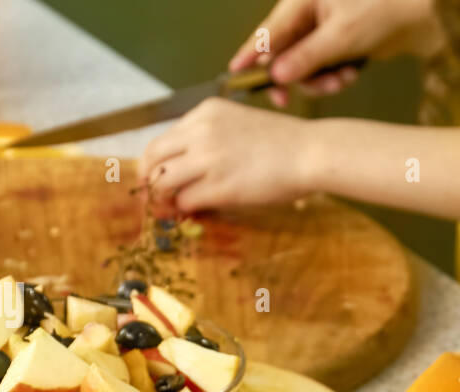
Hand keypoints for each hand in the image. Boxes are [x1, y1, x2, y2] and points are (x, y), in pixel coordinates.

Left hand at [139, 99, 315, 212]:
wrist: (310, 152)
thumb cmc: (285, 142)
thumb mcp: (239, 125)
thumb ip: (211, 138)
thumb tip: (188, 168)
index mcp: (206, 112)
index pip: (164, 138)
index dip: (157, 162)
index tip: (160, 177)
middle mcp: (201, 131)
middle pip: (152, 157)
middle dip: (149, 181)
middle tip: (155, 198)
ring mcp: (209, 158)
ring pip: (163, 181)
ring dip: (166, 199)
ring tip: (174, 209)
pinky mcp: (220, 186)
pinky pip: (186, 201)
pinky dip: (188, 209)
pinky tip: (200, 211)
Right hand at [229, 0, 440, 106]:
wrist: (427, 13)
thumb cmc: (385, 8)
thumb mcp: (341, 36)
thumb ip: (306, 58)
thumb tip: (278, 76)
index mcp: (302, 0)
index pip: (267, 31)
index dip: (250, 54)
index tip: (234, 74)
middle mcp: (311, 13)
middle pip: (285, 54)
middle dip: (295, 76)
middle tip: (287, 100)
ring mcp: (327, 30)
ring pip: (306, 67)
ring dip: (320, 80)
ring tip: (341, 78)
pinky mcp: (343, 45)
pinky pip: (326, 69)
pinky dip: (335, 76)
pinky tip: (351, 72)